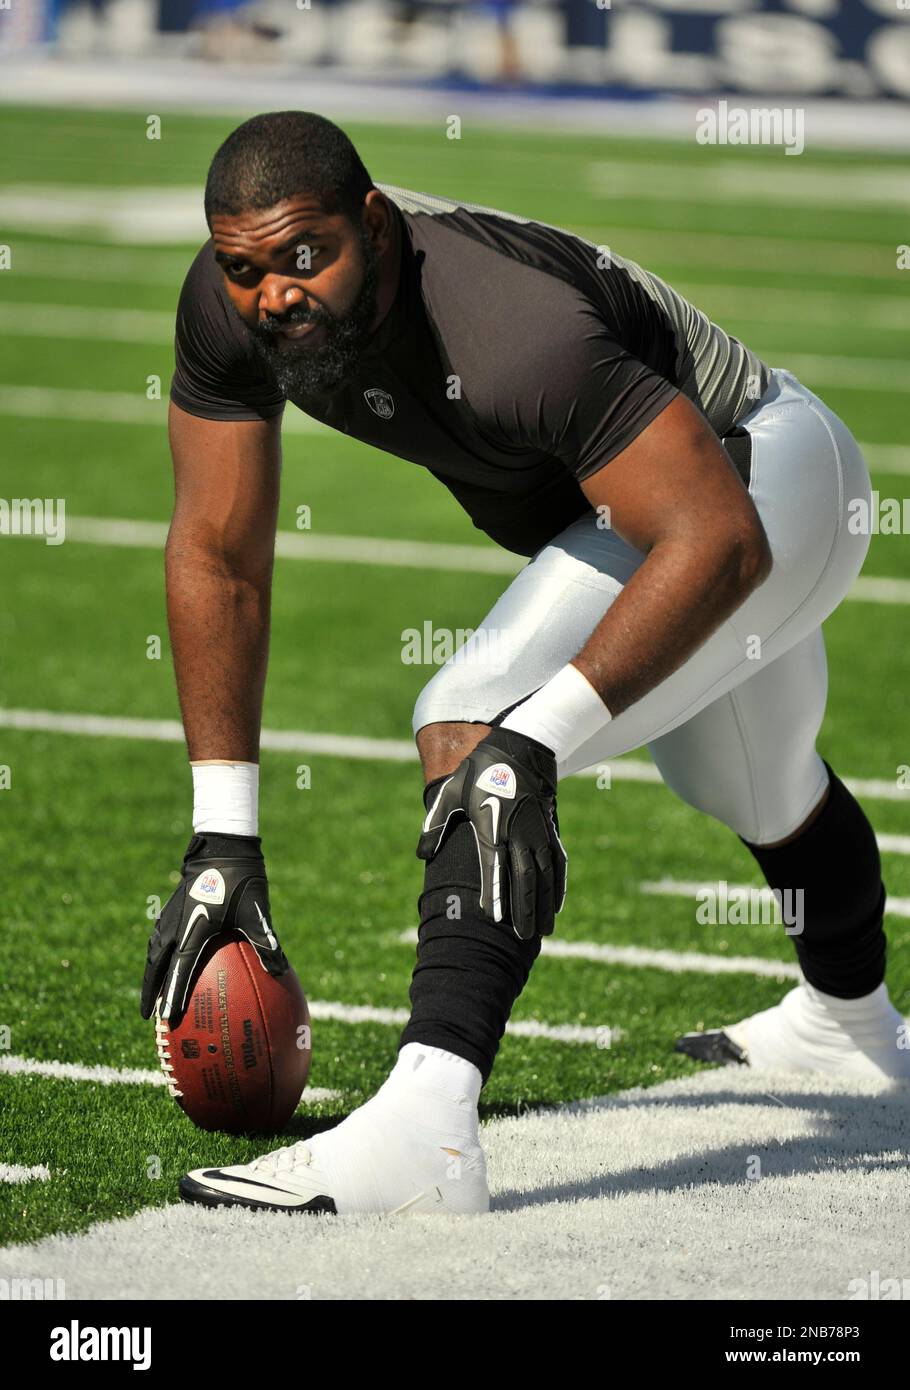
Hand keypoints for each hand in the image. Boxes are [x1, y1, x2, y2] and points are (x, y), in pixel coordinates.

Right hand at [140, 832, 288, 1023]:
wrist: (222, 844)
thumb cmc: (241, 877)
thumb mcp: (257, 911)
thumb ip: (266, 941)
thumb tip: (281, 971)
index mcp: (195, 929)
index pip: (180, 969)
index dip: (173, 995)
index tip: (167, 1019)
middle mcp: (177, 925)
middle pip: (156, 966)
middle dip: (151, 992)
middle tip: (148, 1018)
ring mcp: (171, 915)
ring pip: (155, 952)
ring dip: (151, 974)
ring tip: (150, 995)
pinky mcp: (174, 907)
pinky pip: (160, 938)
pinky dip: (159, 956)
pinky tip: (166, 963)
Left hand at [417, 728, 566, 939]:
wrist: (519, 747)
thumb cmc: (479, 771)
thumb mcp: (450, 793)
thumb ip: (435, 825)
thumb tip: (422, 855)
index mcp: (490, 826)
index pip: (494, 867)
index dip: (495, 893)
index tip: (493, 918)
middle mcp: (518, 833)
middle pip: (525, 877)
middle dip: (524, 908)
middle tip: (522, 936)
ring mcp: (537, 832)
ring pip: (544, 875)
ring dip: (544, 904)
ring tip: (541, 931)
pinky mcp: (549, 830)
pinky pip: (557, 863)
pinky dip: (558, 886)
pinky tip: (555, 906)